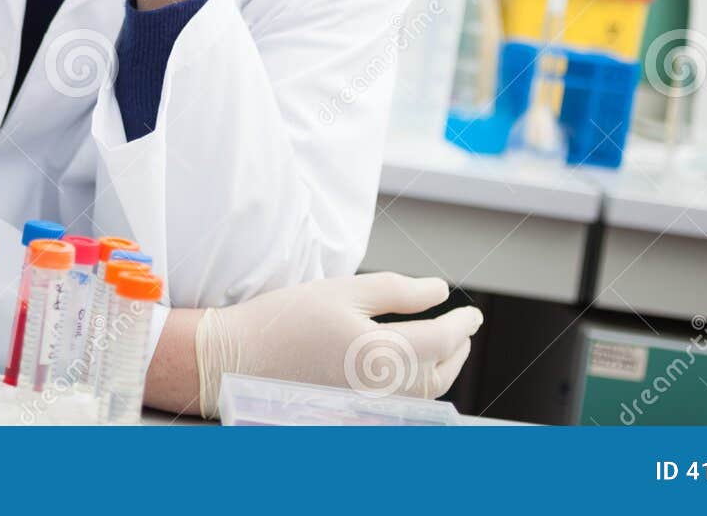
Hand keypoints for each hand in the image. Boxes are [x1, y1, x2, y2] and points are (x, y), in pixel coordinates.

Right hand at [191, 272, 482, 417]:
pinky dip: (414, 390)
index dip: (461, 327)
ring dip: (439, 373)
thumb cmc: (284, 321)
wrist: (234, 360)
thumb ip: (397, 291)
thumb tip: (439, 292)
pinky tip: (408, 373)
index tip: (471, 315)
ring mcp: (366, 409)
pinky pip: (398, 408)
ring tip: (443, 351)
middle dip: (457, 352)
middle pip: (437, 376)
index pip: (441, 342)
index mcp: (380, 355)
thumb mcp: (343, 291)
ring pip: (421, 397)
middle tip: (464, 332)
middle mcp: (379, 391)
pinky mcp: (351, 416)